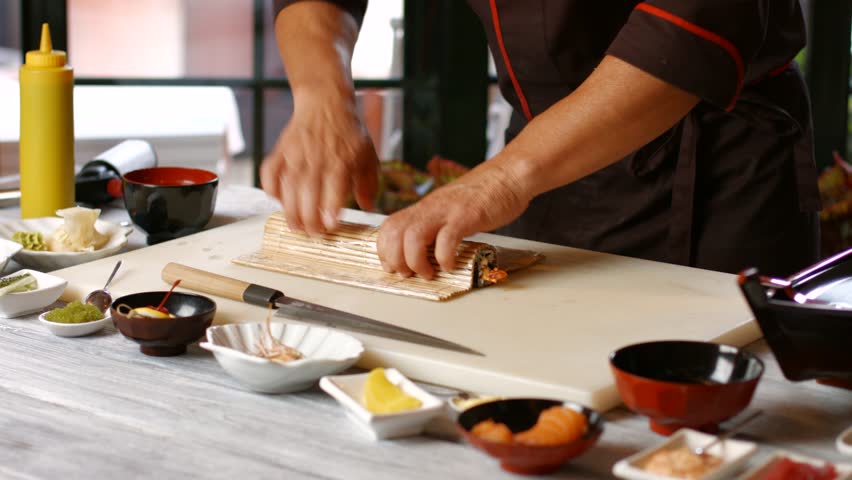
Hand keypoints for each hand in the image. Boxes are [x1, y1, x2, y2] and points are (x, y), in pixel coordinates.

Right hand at [260, 92, 378, 234]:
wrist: (325, 102)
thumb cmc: (349, 132)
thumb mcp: (367, 156)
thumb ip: (368, 184)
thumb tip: (368, 207)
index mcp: (340, 163)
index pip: (332, 194)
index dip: (329, 214)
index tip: (330, 227)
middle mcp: (316, 161)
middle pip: (308, 198)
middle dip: (309, 221)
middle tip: (313, 234)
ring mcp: (295, 156)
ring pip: (287, 191)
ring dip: (290, 213)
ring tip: (296, 227)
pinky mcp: (280, 151)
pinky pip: (269, 175)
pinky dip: (271, 190)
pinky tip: (279, 200)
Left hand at [377, 163, 530, 278]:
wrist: (509, 175)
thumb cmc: (484, 194)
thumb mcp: (450, 208)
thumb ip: (437, 225)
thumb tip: (427, 249)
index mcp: (425, 207)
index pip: (390, 226)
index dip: (384, 249)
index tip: (392, 266)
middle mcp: (431, 208)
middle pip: (395, 232)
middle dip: (395, 258)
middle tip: (408, 273)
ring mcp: (447, 211)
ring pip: (414, 236)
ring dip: (415, 261)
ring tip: (427, 273)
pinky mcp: (467, 216)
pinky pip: (447, 239)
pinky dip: (444, 257)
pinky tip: (450, 266)